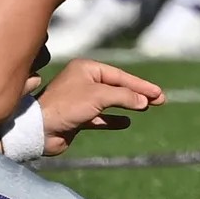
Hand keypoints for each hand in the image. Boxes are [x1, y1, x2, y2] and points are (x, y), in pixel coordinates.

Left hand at [31, 58, 162, 154]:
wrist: (40, 129)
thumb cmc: (67, 105)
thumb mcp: (99, 96)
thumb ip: (124, 96)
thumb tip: (144, 101)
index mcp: (87, 69)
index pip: (120, 76)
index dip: (141, 85)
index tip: (158, 93)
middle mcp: (83, 82)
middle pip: (118, 87)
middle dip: (138, 94)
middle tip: (160, 99)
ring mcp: (80, 100)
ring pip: (111, 102)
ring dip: (129, 105)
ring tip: (147, 108)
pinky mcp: (77, 118)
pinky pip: (100, 117)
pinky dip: (113, 119)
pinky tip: (126, 123)